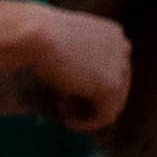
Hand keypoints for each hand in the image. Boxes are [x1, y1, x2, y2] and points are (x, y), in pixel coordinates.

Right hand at [26, 7, 132, 130]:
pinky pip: (106, 115)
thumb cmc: (37, 37)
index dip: (90, 83)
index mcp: (113, 34)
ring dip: (89, 111)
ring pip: (113, 101)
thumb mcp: (64, 46)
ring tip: (64, 113)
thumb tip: (78, 88)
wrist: (34, 34)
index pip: (111, 66)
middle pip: (116, 84)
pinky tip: (69, 121)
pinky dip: (89, 122)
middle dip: (91, 98)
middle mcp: (122, 47)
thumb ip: (79, 62)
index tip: (68, 91)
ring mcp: (120, 67)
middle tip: (65, 106)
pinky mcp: (111, 86)